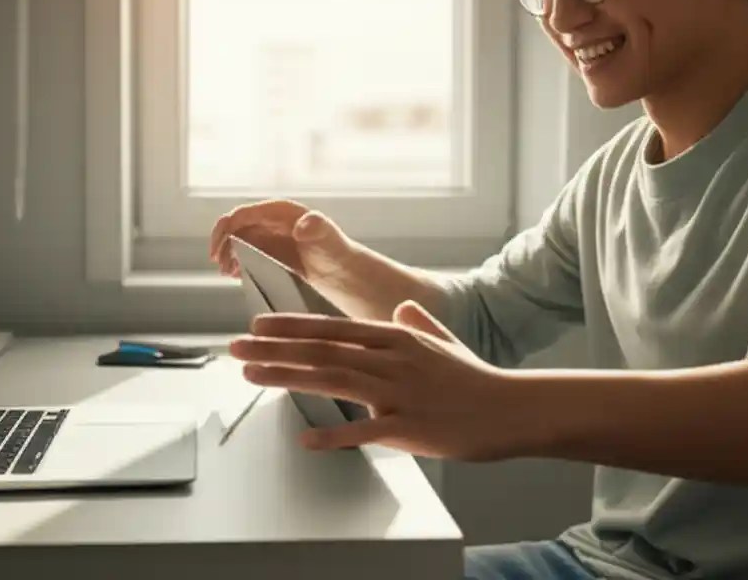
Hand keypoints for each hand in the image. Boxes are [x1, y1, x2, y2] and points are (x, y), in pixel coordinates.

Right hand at [209, 200, 352, 282]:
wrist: (344, 273)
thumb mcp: (329, 241)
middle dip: (223, 245)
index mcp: (280, 211)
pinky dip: (237, 262)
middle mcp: (272, 220)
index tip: (217, 252)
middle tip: (222, 267)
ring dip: (228, 255)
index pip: (242, 214)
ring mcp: (270, 236)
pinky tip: (235, 275)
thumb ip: (318, 230)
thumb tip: (303, 225)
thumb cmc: (338, 254)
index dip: (224, 230)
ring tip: (228, 273)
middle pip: (235, 227)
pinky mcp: (270, 252)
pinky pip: (246, 253)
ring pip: (237, 240)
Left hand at [229, 300, 522, 460]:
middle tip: (236, 348)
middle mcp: (391, 360)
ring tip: (252, 377)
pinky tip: (305, 439)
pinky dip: (333, 435)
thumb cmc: (475, 378)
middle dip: (274, 348)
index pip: (332, 327)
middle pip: (322, 351)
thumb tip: (402, 309)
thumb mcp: (444, 341)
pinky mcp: (409, 427)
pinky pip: (364, 431)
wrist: (510, 409)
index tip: (257, 324)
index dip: (291, 325)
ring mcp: (399, 393)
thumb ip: (418, 324)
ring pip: (333, 381)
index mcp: (395, 337)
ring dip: (288, 378)